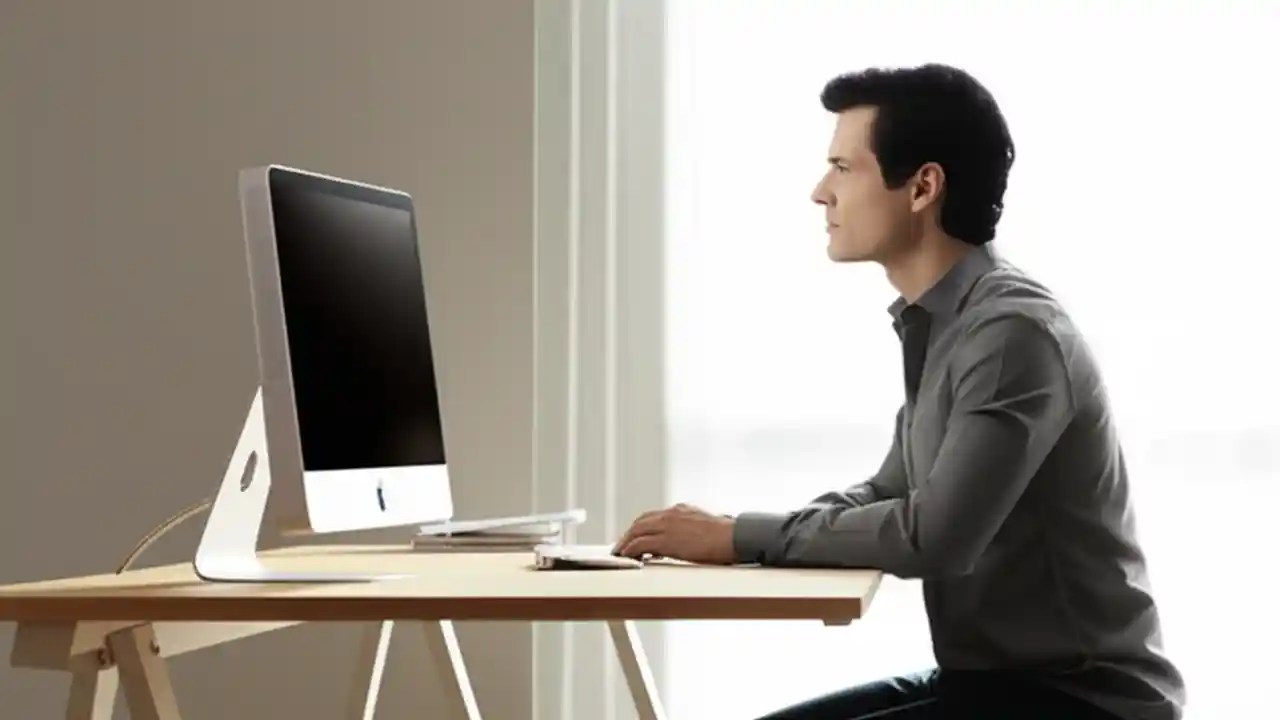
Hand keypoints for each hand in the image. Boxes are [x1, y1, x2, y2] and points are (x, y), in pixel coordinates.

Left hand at [612, 503, 736, 564]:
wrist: (735, 538)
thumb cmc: (728, 537)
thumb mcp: (706, 527)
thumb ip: (693, 530)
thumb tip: (690, 541)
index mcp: (682, 510)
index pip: (654, 516)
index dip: (641, 526)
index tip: (635, 536)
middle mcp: (672, 513)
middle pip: (641, 521)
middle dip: (629, 533)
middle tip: (622, 544)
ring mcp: (668, 525)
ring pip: (637, 530)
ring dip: (625, 541)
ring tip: (620, 552)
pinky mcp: (667, 539)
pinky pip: (641, 543)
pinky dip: (630, 549)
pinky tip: (626, 555)